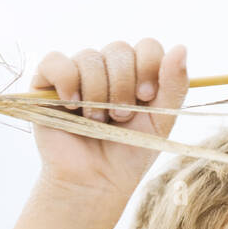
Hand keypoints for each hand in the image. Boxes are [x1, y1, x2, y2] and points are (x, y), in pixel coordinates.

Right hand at [29, 38, 187, 199]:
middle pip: (118, 49)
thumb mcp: (161, 122)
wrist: (95, 182)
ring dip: (96, 92)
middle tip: (119, 117)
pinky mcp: (46, 84)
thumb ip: (174, 86)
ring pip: (89, 57)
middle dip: (122, 86)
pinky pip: (55, 62)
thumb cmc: (128, 154)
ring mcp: (76, 74)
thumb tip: (181, 47)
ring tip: (95, 121)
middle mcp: (106, 69)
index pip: (146, 46)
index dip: (148, 67)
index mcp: (135, 74)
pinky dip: (66, 80)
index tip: (145, 97)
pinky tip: (71, 104)